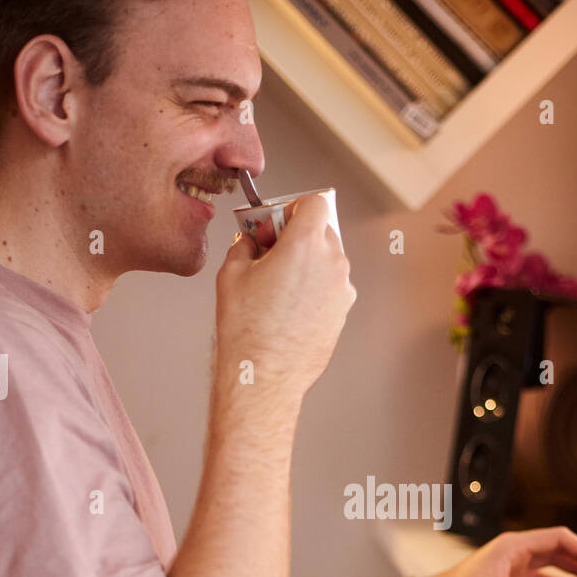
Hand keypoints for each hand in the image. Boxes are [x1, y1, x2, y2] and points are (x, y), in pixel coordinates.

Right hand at [215, 193, 355, 395]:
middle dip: (298, 236)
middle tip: (272, 253)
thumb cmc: (247, 328)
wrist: (264, 373)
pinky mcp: (344, 311)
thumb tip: (251, 239)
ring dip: (308, 262)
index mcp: (305, 244)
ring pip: (327, 259)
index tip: (279, 222)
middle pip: (322, 230)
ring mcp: (342, 288)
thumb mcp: (232, 272)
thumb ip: (245, 243)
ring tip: (278, 285)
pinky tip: (290, 306)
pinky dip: (315, 287)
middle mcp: (332, 262)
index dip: (294, 208)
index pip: (314, 203)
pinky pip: (330, 285)